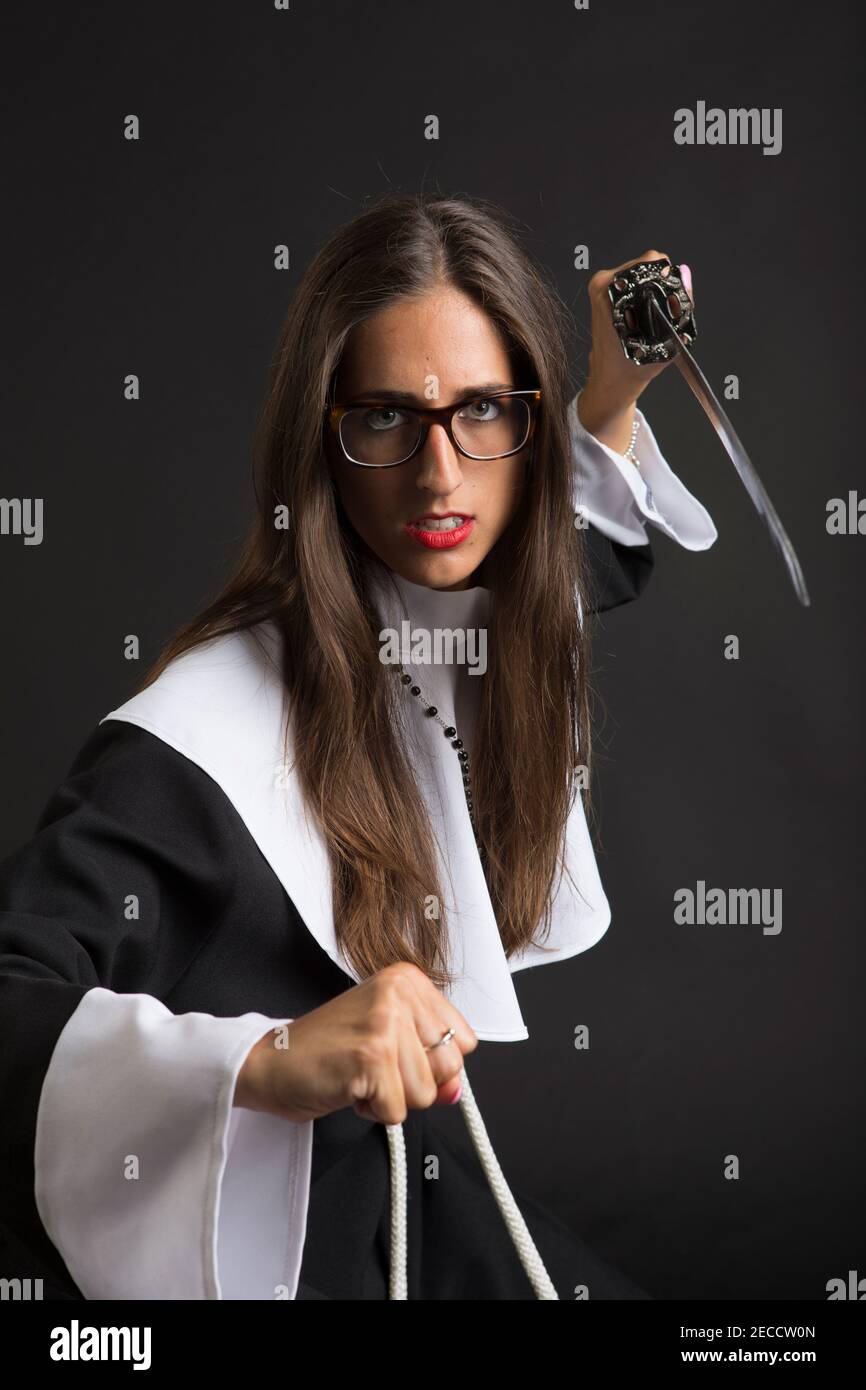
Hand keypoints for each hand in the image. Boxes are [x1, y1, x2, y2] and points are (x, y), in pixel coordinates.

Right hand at [234, 962, 477, 1125]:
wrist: (269, 1062)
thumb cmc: (325, 1050)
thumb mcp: (389, 1043)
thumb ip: (431, 1062)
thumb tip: (456, 1092)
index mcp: (408, 980)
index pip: (464, 1040)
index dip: (432, 1062)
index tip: (396, 1054)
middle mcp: (400, 992)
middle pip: (451, 1067)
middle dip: (414, 1083)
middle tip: (373, 1066)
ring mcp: (386, 1021)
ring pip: (427, 1094)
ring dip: (391, 1098)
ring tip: (359, 1075)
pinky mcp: (372, 1056)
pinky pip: (398, 1111)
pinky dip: (373, 1111)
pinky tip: (348, 1086)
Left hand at [578, 249, 694, 452]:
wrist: (610, 381)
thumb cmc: (633, 365)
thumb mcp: (666, 339)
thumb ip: (679, 304)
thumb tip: (684, 272)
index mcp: (609, 294)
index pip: (647, 263)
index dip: (666, 277)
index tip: (670, 298)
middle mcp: (601, 285)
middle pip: (644, 265)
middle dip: (659, 283)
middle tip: (661, 312)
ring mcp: (599, 285)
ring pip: (640, 271)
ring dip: (652, 288)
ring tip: (651, 316)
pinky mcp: (602, 289)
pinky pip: (633, 279)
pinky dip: (644, 292)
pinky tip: (644, 313)